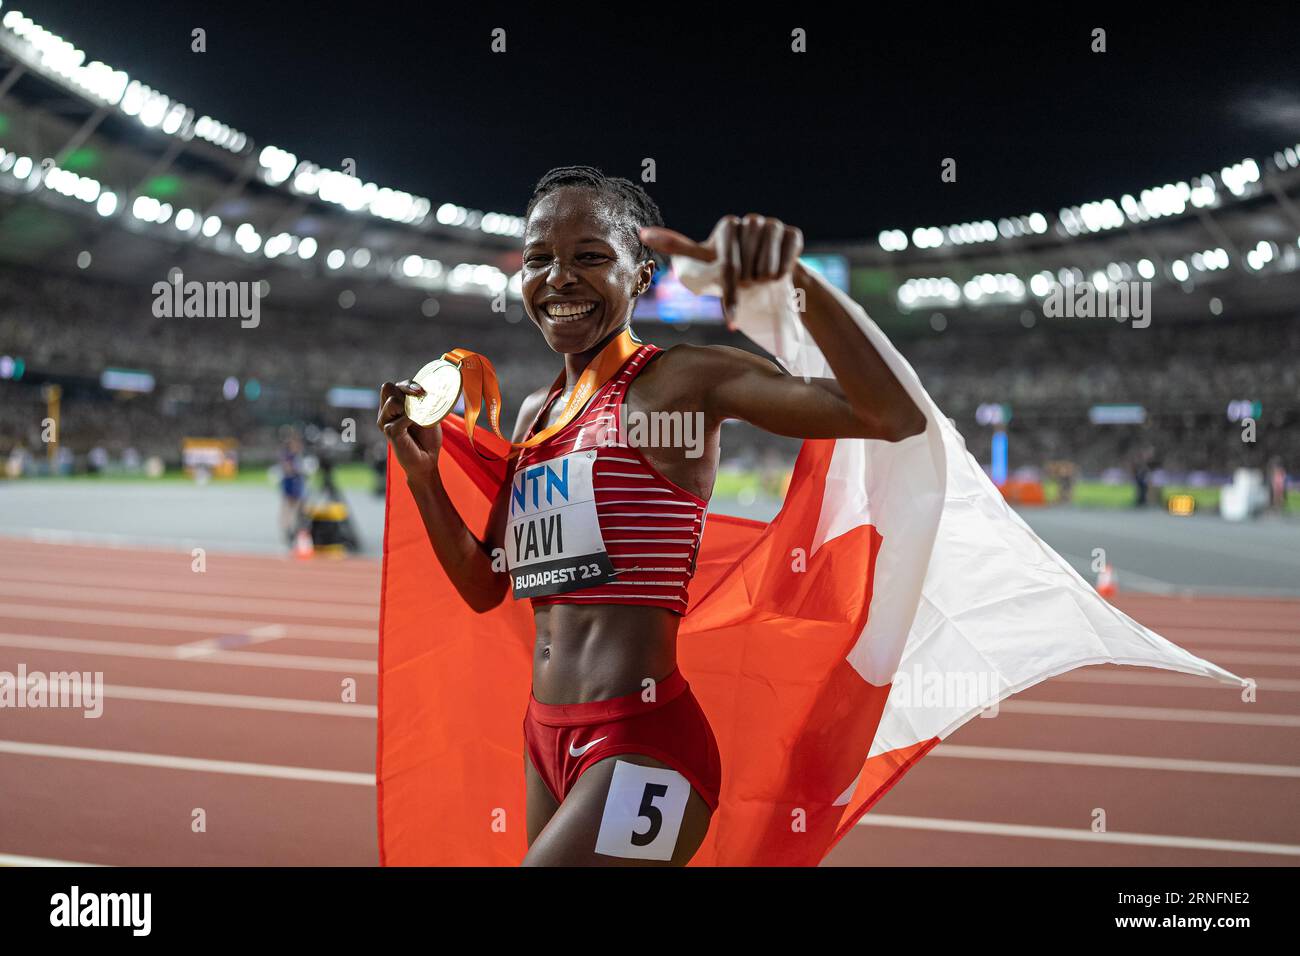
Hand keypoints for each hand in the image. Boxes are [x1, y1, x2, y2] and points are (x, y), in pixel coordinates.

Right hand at [377, 380, 441, 482]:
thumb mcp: (426, 414)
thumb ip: (420, 401)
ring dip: (411, 406)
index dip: (407, 385)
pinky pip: (403, 417)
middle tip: (421, 397)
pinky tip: (419, 425)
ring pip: (393, 400)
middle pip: (387, 387)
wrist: (427, 459)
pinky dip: (414, 418)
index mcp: (392, 405)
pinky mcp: (390, 431)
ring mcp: (385, 422)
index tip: (422, 391)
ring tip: (420, 419)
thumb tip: (422, 390)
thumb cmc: (427, 437)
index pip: (392, 386)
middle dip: (406, 390)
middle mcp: (385, 412)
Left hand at [640, 215, 802, 323]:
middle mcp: (749, 221)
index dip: (730, 290)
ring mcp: (772, 225)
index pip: (724, 265)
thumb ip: (681, 248)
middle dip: (746, 285)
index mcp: (727, 226)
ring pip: (764, 269)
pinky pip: (785, 265)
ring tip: (763, 278)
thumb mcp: (711, 263)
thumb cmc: (739, 274)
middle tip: (749, 283)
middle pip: (744, 271)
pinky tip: (781, 273)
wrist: (779, 280)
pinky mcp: (793, 234)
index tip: (728, 307)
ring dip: (763, 282)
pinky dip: (781, 276)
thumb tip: (642, 231)